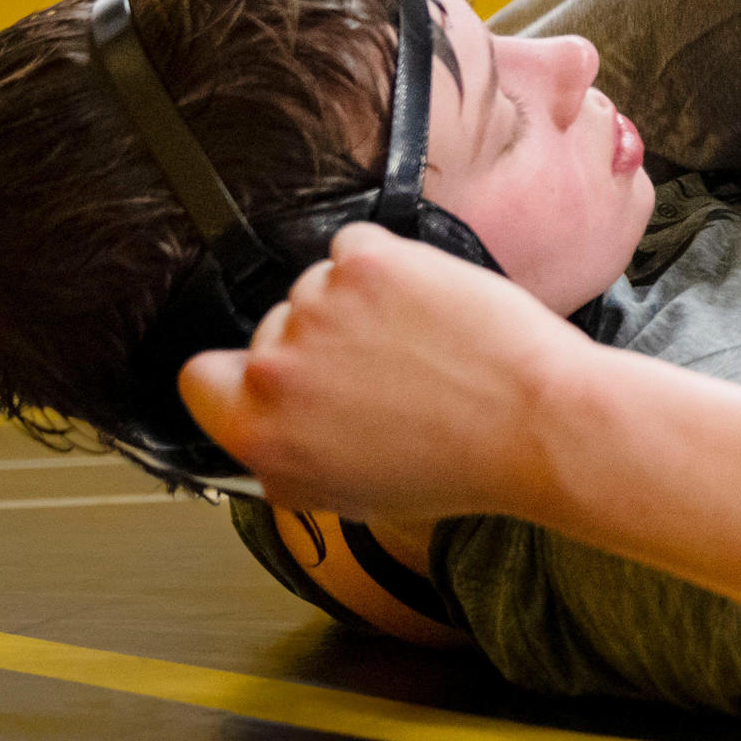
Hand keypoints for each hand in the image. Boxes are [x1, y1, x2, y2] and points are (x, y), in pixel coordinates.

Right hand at [177, 222, 594, 525]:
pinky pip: (357, 245)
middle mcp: (277, 371)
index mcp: (260, 434)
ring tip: (422, 347)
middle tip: (385, 374)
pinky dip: (389, 264)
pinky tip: (430, 306)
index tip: (276, 377)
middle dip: (321, 343)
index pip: (199, 380)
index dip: (238, 377)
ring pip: (320, 286)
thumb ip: (282, 457)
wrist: (540, 424)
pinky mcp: (367, 261)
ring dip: (361, 303)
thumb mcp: (344, 495)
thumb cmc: (460, 465)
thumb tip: (253, 427)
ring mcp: (319, 308)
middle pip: (273, 327)